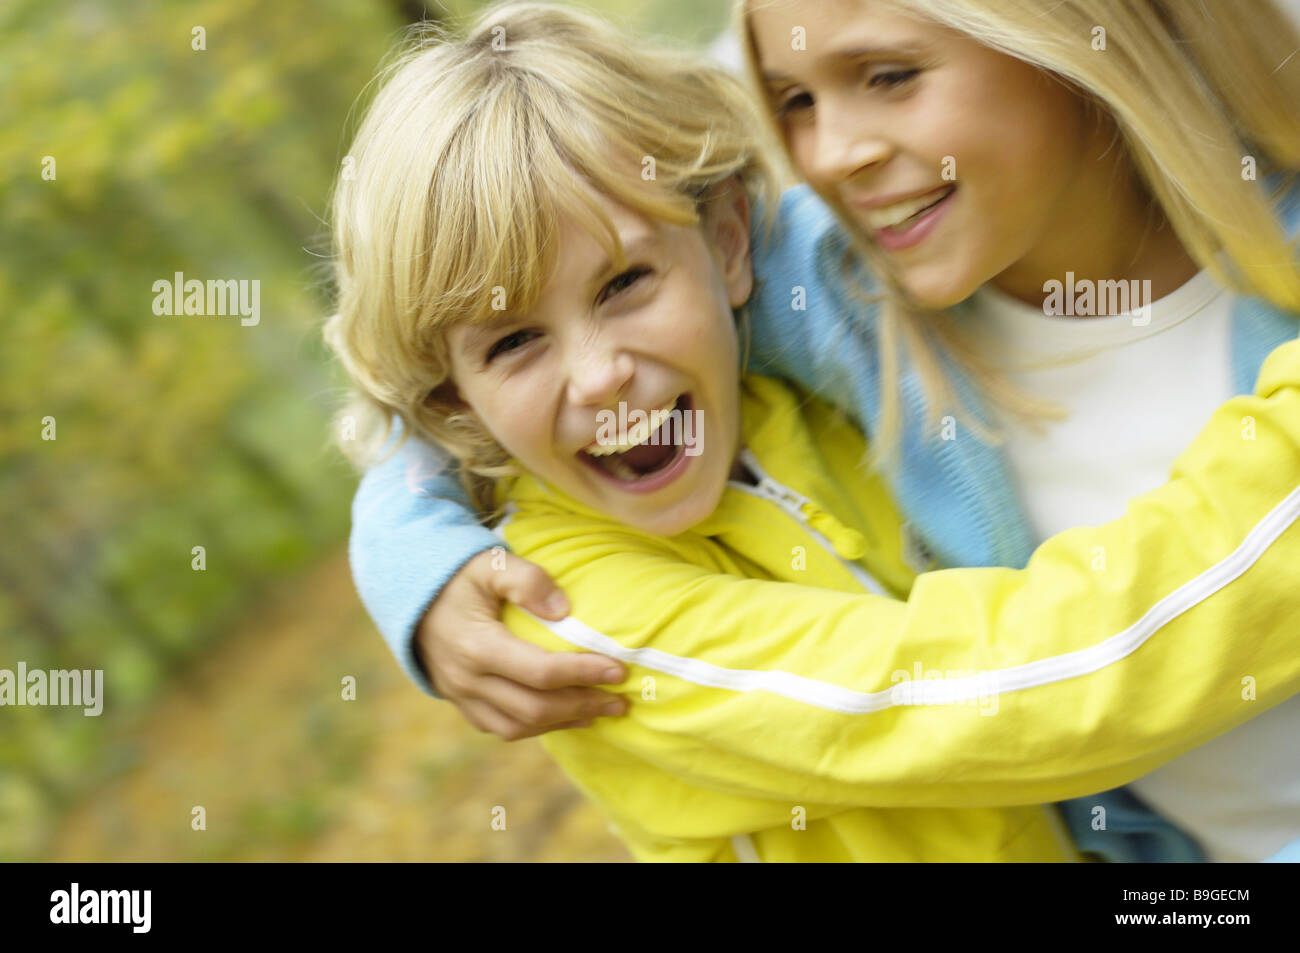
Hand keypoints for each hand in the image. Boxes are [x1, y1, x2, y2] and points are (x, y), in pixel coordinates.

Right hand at [417, 549, 627, 740]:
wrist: (412, 597)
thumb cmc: (459, 577)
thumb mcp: (490, 563)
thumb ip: (526, 580)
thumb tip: (563, 610)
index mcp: (476, 646)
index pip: (540, 672)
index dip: (583, 674)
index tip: (618, 671)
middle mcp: (467, 679)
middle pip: (534, 708)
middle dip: (583, 705)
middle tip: (620, 701)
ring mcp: (461, 696)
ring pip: (519, 726)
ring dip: (565, 722)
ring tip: (602, 711)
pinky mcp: (461, 704)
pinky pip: (503, 728)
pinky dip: (538, 727)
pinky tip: (568, 716)